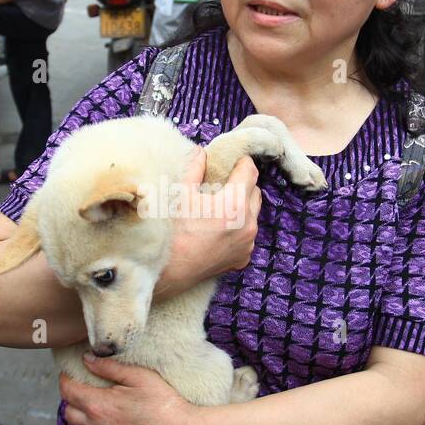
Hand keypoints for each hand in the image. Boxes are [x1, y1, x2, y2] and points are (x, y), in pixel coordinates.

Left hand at [60, 354, 193, 424]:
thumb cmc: (161, 402)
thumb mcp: (137, 376)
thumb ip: (108, 367)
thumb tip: (87, 360)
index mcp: (98, 405)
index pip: (67, 391)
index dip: (65, 379)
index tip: (69, 373)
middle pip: (68, 413)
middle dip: (72, 399)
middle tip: (84, 389)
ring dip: (82, 418)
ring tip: (97, 407)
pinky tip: (111, 424)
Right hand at [158, 149, 261, 293]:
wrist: (168, 272)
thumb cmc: (173, 231)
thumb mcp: (181, 194)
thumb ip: (194, 168)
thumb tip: (201, 152)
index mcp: (234, 205)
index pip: (250, 171)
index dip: (240, 162)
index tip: (230, 161)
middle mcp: (248, 225)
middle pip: (255, 191)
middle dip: (242, 184)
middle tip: (221, 184)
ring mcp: (247, 243)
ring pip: (254, 213)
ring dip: (242, 206)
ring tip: (219, 207)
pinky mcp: (243, 258)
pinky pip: (248, 234)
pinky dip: (239, 227)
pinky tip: (219, 228)